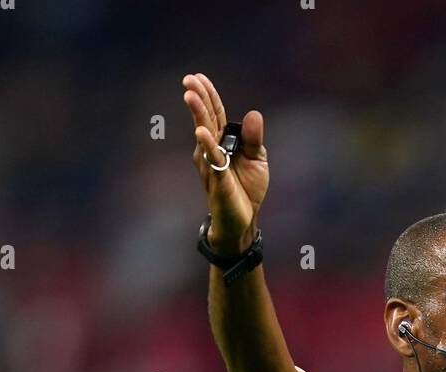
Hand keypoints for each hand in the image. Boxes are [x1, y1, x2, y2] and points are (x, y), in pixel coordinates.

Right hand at [182, 72, 268, 255]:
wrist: (243, 220)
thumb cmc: (246, 189)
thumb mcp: (257, 160)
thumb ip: (254, 138)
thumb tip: (254, 114)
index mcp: (222, 142)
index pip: (215, 114)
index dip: (208, 95)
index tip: (198, 77)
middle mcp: (212, 150)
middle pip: (206, 119)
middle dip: (198, 98)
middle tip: (188, 80)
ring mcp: (212, 165)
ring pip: (205, 136)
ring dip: (198, 115)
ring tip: (190, 96)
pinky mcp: (217, 181)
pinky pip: (212, 160)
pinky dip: (207, 146)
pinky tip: (201, 133)